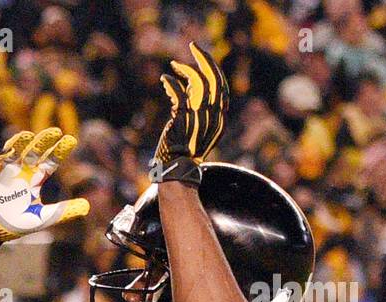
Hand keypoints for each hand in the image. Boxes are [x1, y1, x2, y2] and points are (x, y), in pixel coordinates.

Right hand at [0, 127, 89, 249]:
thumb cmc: (14, 223)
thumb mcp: (42, 218)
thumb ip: (63, 211)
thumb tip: (88, 206)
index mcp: (35, 179)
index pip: (50, 160)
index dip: (60, 151)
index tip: (71, 140)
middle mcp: (21, 171)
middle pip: (34, 151)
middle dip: (43, 141)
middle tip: (56, 131)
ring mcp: (4, 172)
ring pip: (12, 151)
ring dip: (19, 143)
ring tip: (27, 135)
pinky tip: (5, 153)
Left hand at [153, 42, 228, 186]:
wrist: (176, 169)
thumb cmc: (182, 151)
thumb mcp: (195, 128)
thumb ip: (196, 109)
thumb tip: (187, 88)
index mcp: (219, 117)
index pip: (221, 86)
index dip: (212, 69)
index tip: (201, 59)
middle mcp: (213, 115)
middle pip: (214, 79)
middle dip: (204, 59)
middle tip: (193, 47)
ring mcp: (199, 117)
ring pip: (198, 83)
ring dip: (185, 70)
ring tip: (173, 66)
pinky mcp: (183, 119)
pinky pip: (180, 93)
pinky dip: (171, 83)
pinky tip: (164, 79)